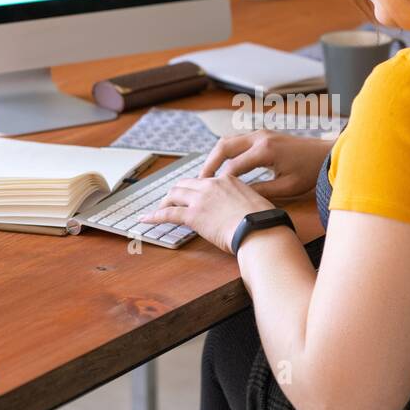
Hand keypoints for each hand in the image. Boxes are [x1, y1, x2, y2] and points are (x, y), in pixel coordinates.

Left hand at [140, 173, 273, 253]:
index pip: (206, 180)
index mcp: (228, 180)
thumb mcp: (257, 203)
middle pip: (186, 183)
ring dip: (165, 201)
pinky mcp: (193, 215)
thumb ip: (246, 202)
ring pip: (175, 194)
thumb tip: (248, 212)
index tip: (194, 196)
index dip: (197, 189)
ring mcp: (201, 199)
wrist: (260, 230)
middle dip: (176, 192)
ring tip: (159, 209)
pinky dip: (154, 215)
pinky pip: (168, 213)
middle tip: (172, 201)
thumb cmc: (264, 222)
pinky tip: (145, 219)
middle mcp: (212, 185)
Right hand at [200, 131, 330, 200]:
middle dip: (209, 164)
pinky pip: (236, 141)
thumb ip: (261, 191)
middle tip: (199, 181)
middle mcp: (259, 137)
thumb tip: (239, 196)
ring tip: (206, 176)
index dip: (220, 181)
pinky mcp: (261, 135)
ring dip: (214, 157)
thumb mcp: (287, 187)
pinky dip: (225, 153)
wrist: (324, 154)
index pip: (233, 166)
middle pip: (223, 147)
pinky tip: (221, 167)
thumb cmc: (309, 171)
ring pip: (227, 141)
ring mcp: (259, 133)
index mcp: (265, 150)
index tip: (210, 194)